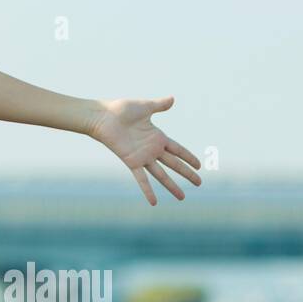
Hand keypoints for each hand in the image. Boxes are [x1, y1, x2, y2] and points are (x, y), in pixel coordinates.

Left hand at [86, 96, 201, 205]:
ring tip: (182, 197)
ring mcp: (142, 157)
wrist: (102, 117)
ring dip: (172, 186)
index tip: (199, 165)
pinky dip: (147, 190)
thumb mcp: (145, 107)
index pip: (178, 149)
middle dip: (186, 173)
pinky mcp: (131, 161)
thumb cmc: (121, 110)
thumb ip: (159, 105)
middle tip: (199, 183)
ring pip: (161, 175)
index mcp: (157, 136)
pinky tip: (154, 202)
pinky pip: (141, 179)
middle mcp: (152, 149)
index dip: (188, 157)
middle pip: (174, 164)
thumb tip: (172, 99)